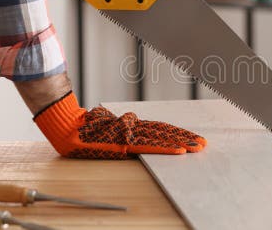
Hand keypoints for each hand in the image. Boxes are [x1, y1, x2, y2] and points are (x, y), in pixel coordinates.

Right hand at [34, 92, 206, 158]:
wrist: (67, 129)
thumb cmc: (85, 128)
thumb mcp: (106, 124)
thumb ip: (121, 124)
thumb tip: (131, 119)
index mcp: (131, 127)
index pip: (160, 130)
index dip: (177, 133)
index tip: (194, 138)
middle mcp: (133, 130)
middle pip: (165, 133)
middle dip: (186, 138)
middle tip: (203, 143)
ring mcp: (130, 137)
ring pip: (162, 139)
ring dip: (182, 143)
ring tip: (198, 148)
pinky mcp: (125, 145)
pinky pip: (150, 147)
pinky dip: (166, 149)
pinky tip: (180, 151)